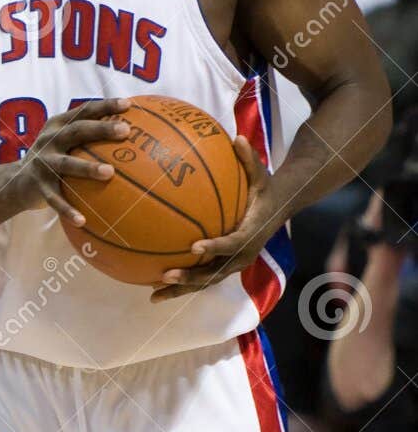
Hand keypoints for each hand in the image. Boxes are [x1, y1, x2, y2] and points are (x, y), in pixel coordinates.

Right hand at [17, 99, 132, 225]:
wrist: (14, 182)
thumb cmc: (52, 159)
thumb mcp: (64, 143)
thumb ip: (90, 137)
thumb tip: (133, 136)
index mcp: (58, 126)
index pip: (84, 111)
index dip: (105, 106)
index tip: (128, 104)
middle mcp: (49, 140)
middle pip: (76, 131)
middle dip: (100, 129)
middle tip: (125, 130)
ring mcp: (43, 163)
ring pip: (66, 164)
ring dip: (87, 168)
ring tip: (109, 172)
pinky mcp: (39, 187)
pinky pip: (55, 200)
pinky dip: (68, 210)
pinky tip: (83, 221)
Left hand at [151, 136, 275, 301]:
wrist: (277, 208)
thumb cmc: (264, 188)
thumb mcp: (261, 173)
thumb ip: (250, 159)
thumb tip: (238, 137)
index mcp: (251, 234)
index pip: (232, 244)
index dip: (215, 247)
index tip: (194, 247)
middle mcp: (242, 255)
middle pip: (215, 273)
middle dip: (191, 278)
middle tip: (166, 276)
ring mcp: (232, 264)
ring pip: (205, 282)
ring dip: (181, 289)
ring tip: (154, 294)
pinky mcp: (223, 265)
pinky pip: (201, 277)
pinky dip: (180, 284)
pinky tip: (153, 286)